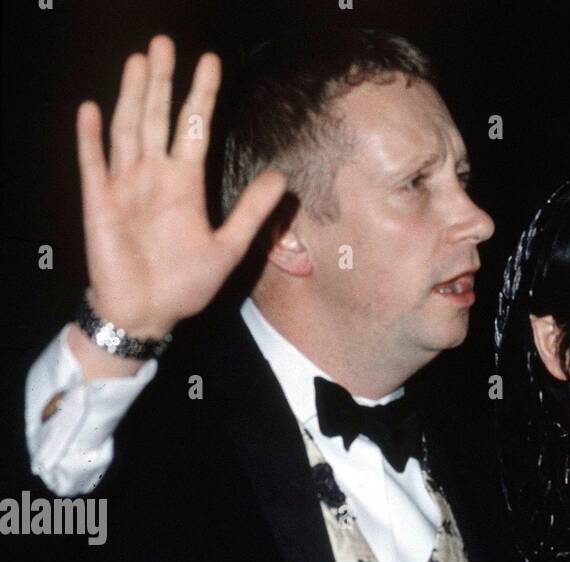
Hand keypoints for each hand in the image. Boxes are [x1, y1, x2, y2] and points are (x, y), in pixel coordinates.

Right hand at [76, 33, 286, 339]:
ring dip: (131, 95)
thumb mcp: (227, 247)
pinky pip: (93, 164)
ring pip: (128, 129)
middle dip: (162, 81)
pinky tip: (92, 109)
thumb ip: (250, 211)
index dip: (201, 95)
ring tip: (138, 61)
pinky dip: (91, 138)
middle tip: (165, 42)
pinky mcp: (99, 202)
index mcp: (184, 184)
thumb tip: (282, 178)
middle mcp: (153, 176)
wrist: (146, 314)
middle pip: (157, 117)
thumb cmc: (183, 285)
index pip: (194, 128)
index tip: (211, 62)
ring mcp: (124, 185)